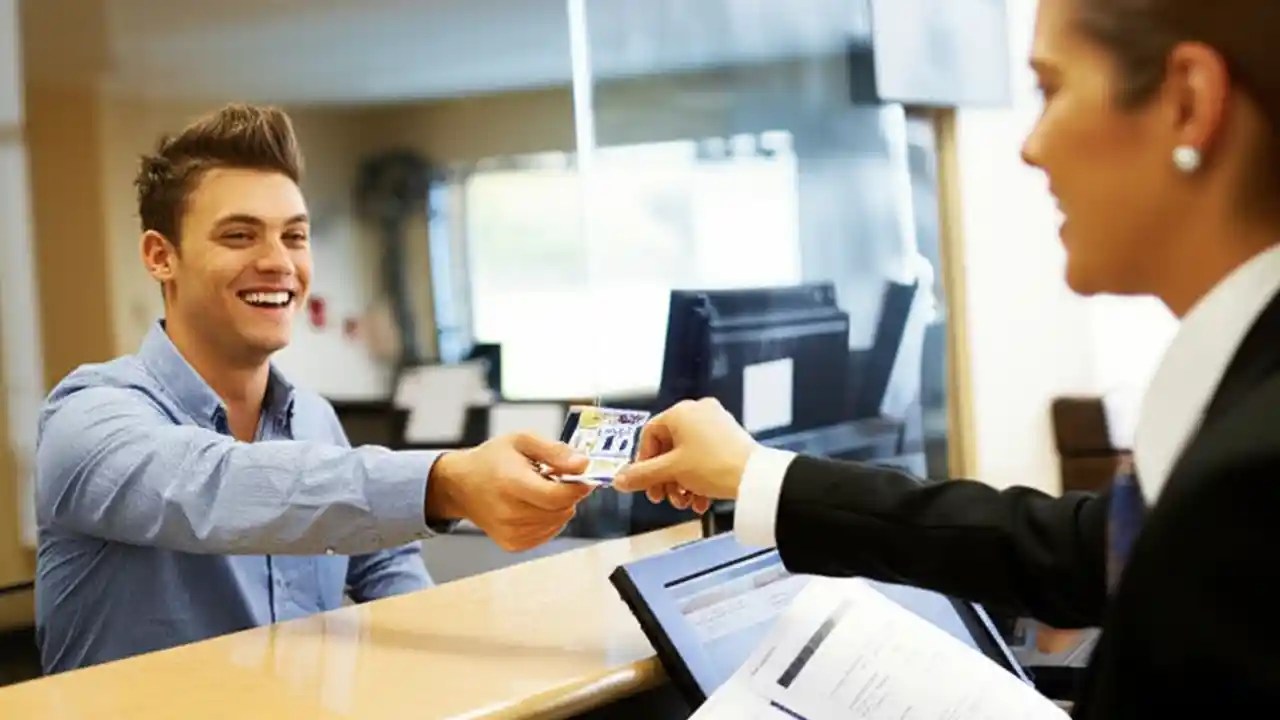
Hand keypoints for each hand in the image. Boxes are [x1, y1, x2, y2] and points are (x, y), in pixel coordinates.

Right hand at [426, 433, 592, 551]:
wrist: (462, 484)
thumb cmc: (492, 460)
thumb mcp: (522, 440)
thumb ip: (555, 451)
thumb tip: (583, 465)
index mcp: (511, 484)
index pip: (558, 496)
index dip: (577, 487)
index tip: (583, 476)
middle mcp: (510, 513)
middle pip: (561, 511)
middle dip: (567, 493)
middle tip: (554, 477)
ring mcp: (510, 533)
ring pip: (558, 522)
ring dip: (558, 506)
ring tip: (539, 490)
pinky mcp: (512, 544)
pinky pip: (548, 533)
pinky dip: (549, 519)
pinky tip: (534, 505)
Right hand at [614, 398, 756, 504]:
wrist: (755, 478)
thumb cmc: (714, 466)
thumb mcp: (672, 472)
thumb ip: (642, 475)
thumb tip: (619, 480)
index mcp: (681, 411)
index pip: (650, 435)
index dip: (643, 462)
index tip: (644, 482)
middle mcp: (698, 412)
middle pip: (669, 448)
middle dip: (665, 478)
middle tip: (663, 498)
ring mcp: (716, 423)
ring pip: (687, 456)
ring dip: (681, 482)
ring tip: (685, 502)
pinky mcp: (730, 438)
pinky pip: (704, 457)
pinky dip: (698, 478)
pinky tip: (701, 501)